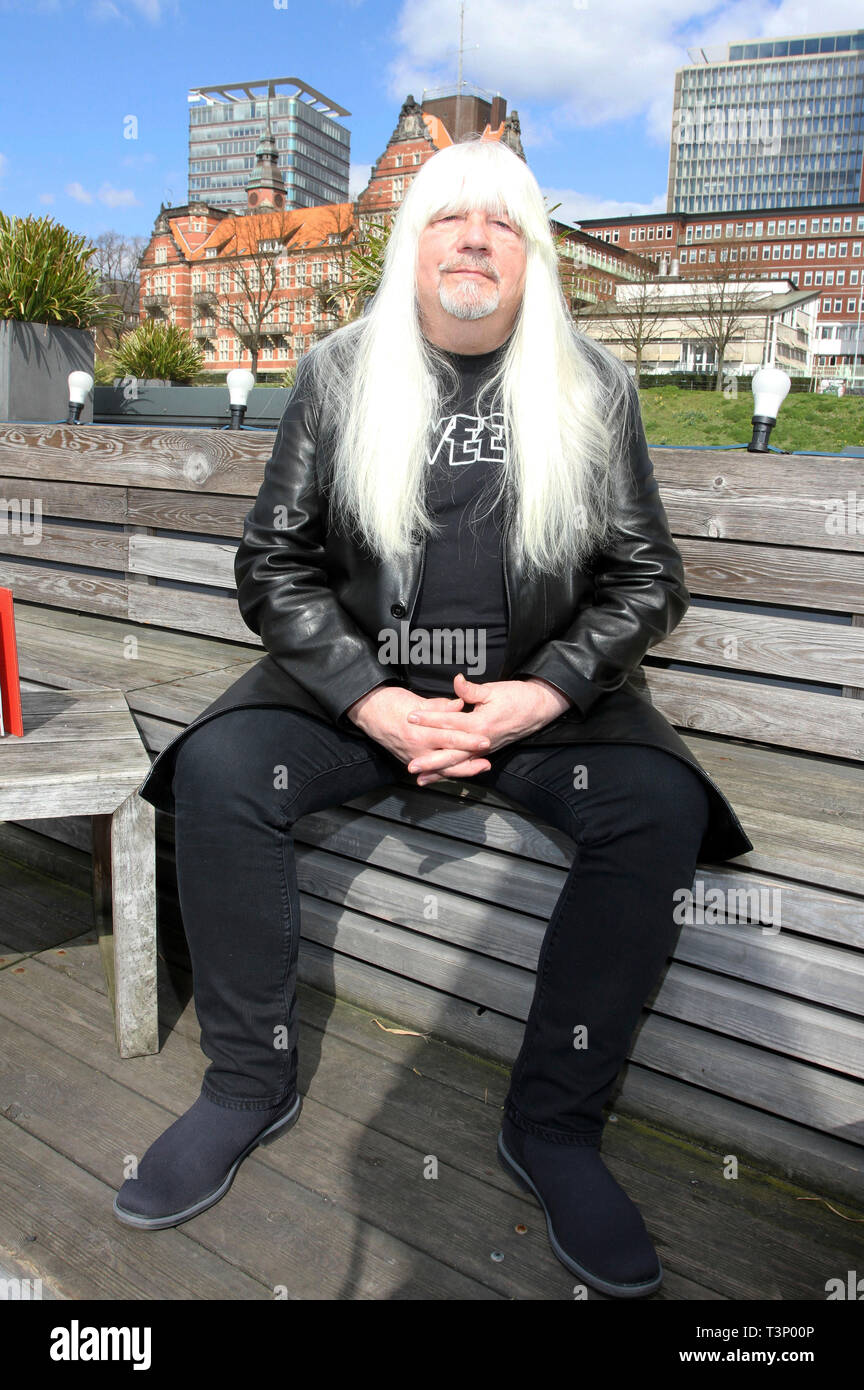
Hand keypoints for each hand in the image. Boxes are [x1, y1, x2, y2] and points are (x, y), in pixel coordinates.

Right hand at [346, 684, 493, 782]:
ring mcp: (412, 757)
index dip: (469, 739)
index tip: (485, 739)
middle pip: (449, 758)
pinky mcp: (409, 760)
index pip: (450, 738)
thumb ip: (440, 706)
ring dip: (462, 770)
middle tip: (487, 761)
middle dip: (469, 761)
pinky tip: (458, 773)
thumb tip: (460, 705)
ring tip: (479, 768)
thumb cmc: (390, 702)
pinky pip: (431, 770)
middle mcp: (416, 748)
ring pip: (442, 769)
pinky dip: (445, 773)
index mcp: (420, 732)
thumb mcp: (416, 700)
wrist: (367, 711)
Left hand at [403, 672, 572, 784]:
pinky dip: (453, 770)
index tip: (411, 718)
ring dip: (439, 771)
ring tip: (421, 778)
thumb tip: (456, 680)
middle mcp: (482, 741)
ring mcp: (485, 748)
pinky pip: (467, 763)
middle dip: (430, 760)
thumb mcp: (494, 690)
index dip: (429, 719)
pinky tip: (440, 775)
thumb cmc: (517, 697)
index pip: (450, 722)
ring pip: (459, 763)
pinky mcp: (487, 750)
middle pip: (452, 753)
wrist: (539, 708)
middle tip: (411, 765)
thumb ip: (471, 690)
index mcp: (481, 724)